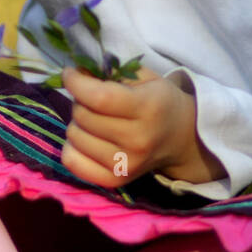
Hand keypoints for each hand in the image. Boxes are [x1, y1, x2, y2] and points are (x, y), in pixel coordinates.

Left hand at [60, 64, 225, 189]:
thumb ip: (110, 71)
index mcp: (148, 108)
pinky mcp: (115, 180)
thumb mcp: (143, 76)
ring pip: (75, 137)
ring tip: (93, 119)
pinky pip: (72, 161)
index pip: (100, 98)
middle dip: (79, 100)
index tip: (70, 73)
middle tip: (90, 97)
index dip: (77, 83)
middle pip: (83, 116)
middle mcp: (138, 140)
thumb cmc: (158, 100)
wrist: (181, 137)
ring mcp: (126, 164)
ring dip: (77, 123)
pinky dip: (73, 147)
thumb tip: (76, 72)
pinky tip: (86, 138)